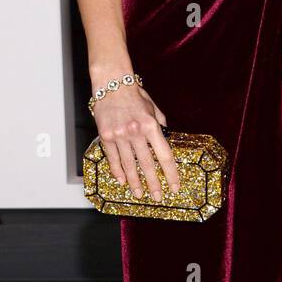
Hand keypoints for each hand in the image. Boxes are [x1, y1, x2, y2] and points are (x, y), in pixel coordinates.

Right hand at [93, 84, 179, 199]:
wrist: (112, 84)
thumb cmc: (135, 95)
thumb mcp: (154, 108)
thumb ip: (160, 125)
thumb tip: (165, 139)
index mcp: (151, 126)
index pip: (164, 155)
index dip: (171, 173)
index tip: (175, 186)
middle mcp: (136, 132)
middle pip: (147, 164)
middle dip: (153, 183)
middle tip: (157, 197)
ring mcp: (120, 135)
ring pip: (128, 165)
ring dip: (135, 182)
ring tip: (139, 194)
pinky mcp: (106, 136)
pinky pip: (113, 158)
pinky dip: (117, 171)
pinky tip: (121, 181)